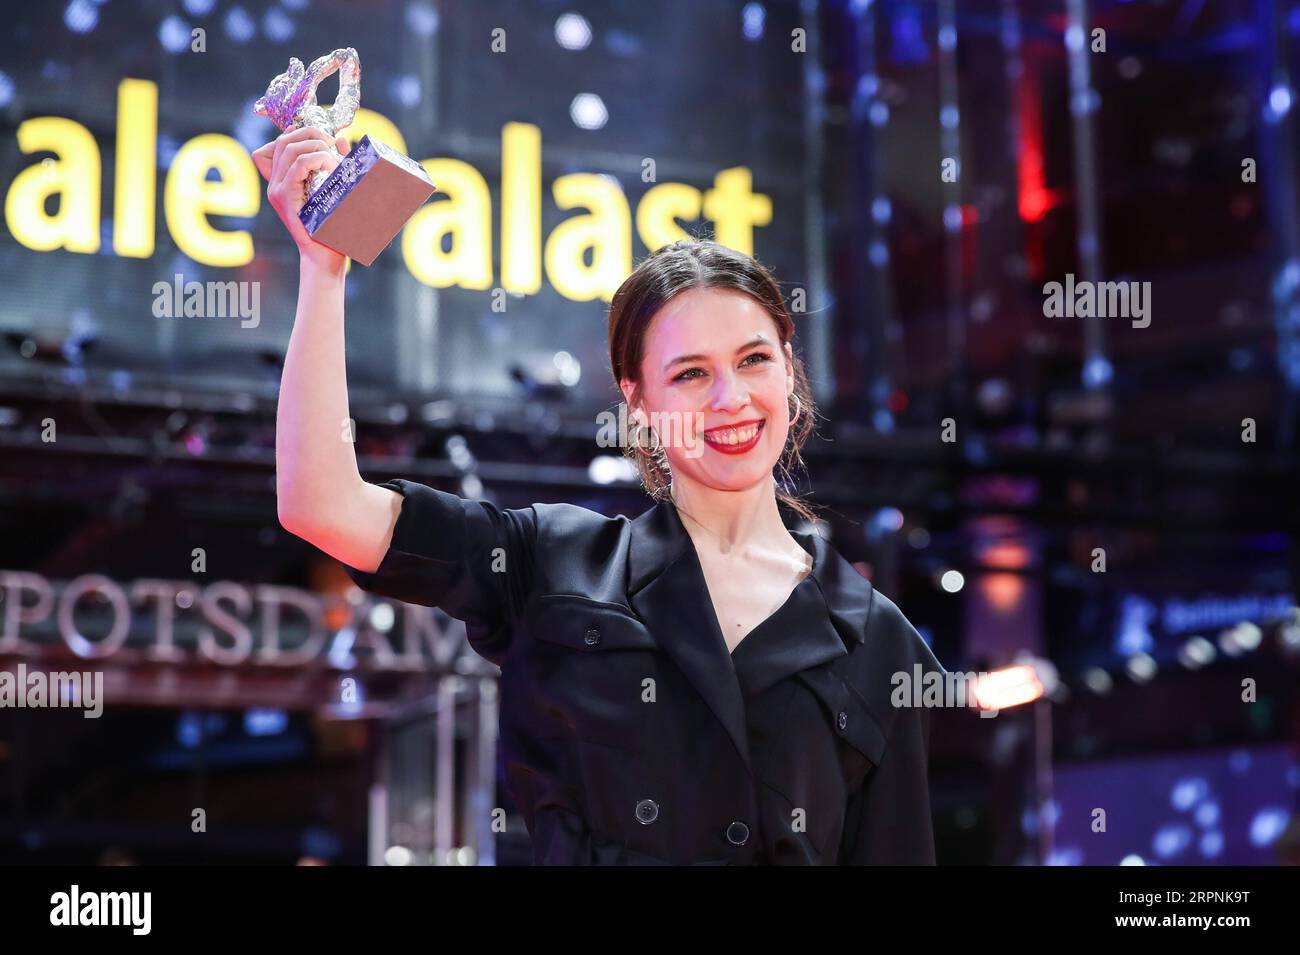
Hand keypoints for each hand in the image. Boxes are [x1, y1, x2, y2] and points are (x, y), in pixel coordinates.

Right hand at [252, 127, 351, 270]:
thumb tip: (342, 141)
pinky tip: (331, 166)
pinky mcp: (286, 198)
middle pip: (283, 140)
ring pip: (289, 148)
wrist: (325, 256)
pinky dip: (316, 158)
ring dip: (315, 144)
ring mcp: (278, 190)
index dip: (296, 131)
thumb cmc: (332, 227)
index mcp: (282, 180)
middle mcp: (275, 184)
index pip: (278, 144)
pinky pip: (297, 166)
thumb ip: (334, 165)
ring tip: (333, 156)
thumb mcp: (332, 190)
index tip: (320, 136)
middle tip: (331, 142)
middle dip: (310, 132)